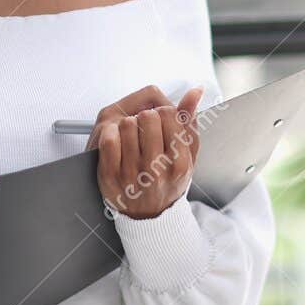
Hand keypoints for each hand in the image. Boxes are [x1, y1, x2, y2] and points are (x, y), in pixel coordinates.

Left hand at [92, 84, 204, 220]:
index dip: (163, 111)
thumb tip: (196, 90)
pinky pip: (109, 139)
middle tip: (145, 128)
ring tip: (132, 137)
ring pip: (127, 124)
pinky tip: (117, 141)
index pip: (169, 114)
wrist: (147, 214)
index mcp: (179, 163)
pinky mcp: (110, 176)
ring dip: (128, 124)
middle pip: (148, 117)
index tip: (161, 120)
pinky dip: (111, 134)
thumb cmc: (168, 178)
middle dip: (146, 116)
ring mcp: (132, 174)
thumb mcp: (186, 154)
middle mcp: (156, 170)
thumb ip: (189, 121)